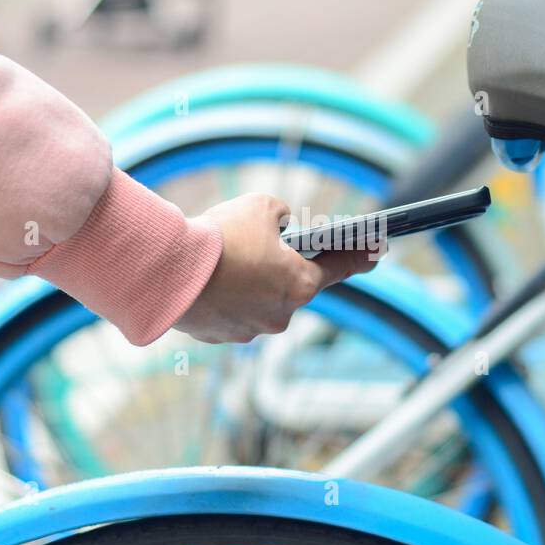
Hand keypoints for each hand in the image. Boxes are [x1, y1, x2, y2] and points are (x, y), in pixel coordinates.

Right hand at [174, 193, 381, 343]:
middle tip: (276, 245)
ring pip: (261, 301)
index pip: (341, 267)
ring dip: (254, 282)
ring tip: (234, 258)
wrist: (167, 271)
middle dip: (285, 265)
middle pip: (294, 286)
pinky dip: (227, 296)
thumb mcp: (261, 207)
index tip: (376, 250)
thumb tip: (279, 225)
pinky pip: (232, 312)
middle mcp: (281, 315)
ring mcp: (251, 330)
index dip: (360, 255)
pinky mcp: (222, 336)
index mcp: (301, 284)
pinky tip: (213, 278)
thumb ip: (280, 216)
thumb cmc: (220, 237)